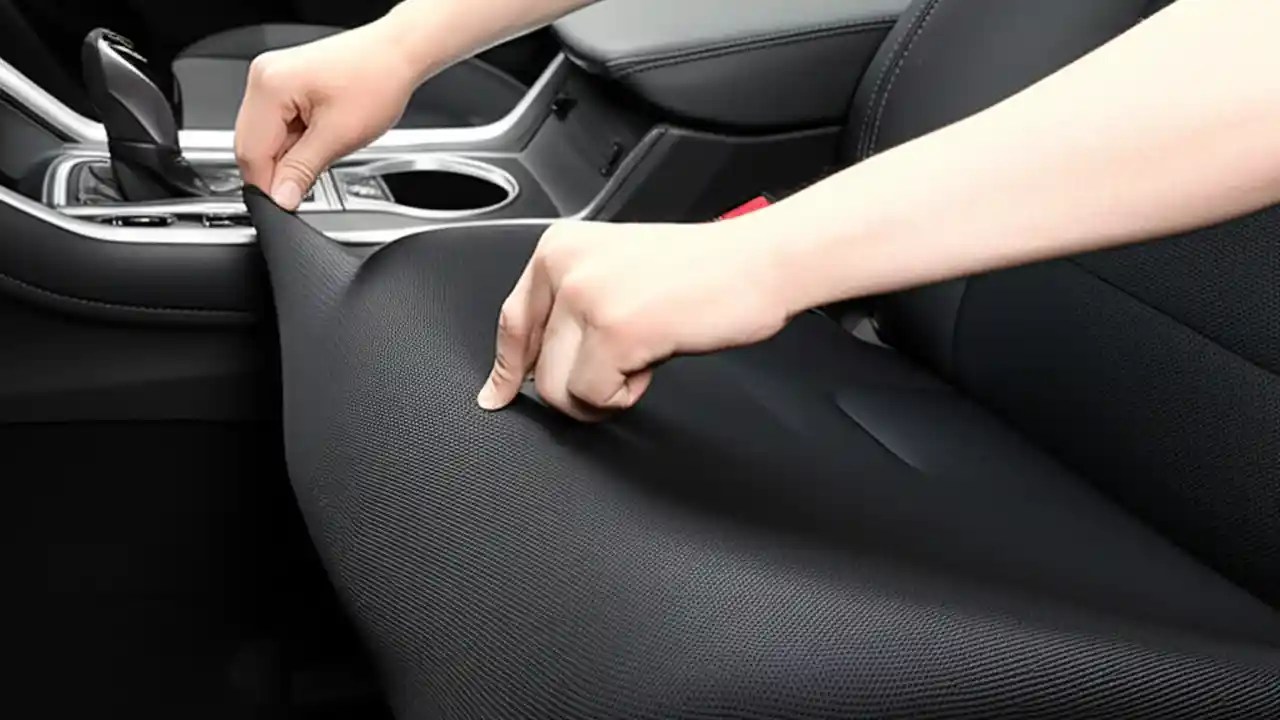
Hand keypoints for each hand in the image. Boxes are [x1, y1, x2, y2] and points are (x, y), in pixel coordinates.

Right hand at [234, 23, 420, 208]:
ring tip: (323, 152)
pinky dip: (295, 141)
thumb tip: (281, 197)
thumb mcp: (339, 135)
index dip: (268, 186)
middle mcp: (263, 77)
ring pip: (265, 137)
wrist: (398, 53)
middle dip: (276, 171)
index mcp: (270, 86)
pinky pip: (277, 124)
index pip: (251, 153)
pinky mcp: (285, 83)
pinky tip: (319, 141)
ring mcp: (272, 78)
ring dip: (287, 156)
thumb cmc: (378, 79)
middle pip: (252, 144)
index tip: (284, 205)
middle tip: (303, 188)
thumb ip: (303, 170)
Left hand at [477, 221, 790, 420]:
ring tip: (640, 361)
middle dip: (576, 384)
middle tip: (623, 366)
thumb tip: (527, 367)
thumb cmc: (701, 272)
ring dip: (599, 393)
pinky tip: (652, 362)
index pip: (512, 321)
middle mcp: (564, 268)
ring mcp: (586, 299)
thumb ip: (571, 309)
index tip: (496, 395)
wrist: (756, 263)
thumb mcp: (618, 274)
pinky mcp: (613, 332)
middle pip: (534, 367)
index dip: (506, 369)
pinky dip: (623, 396)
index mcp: (558, 248)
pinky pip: (593, 396)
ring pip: (556, 389)